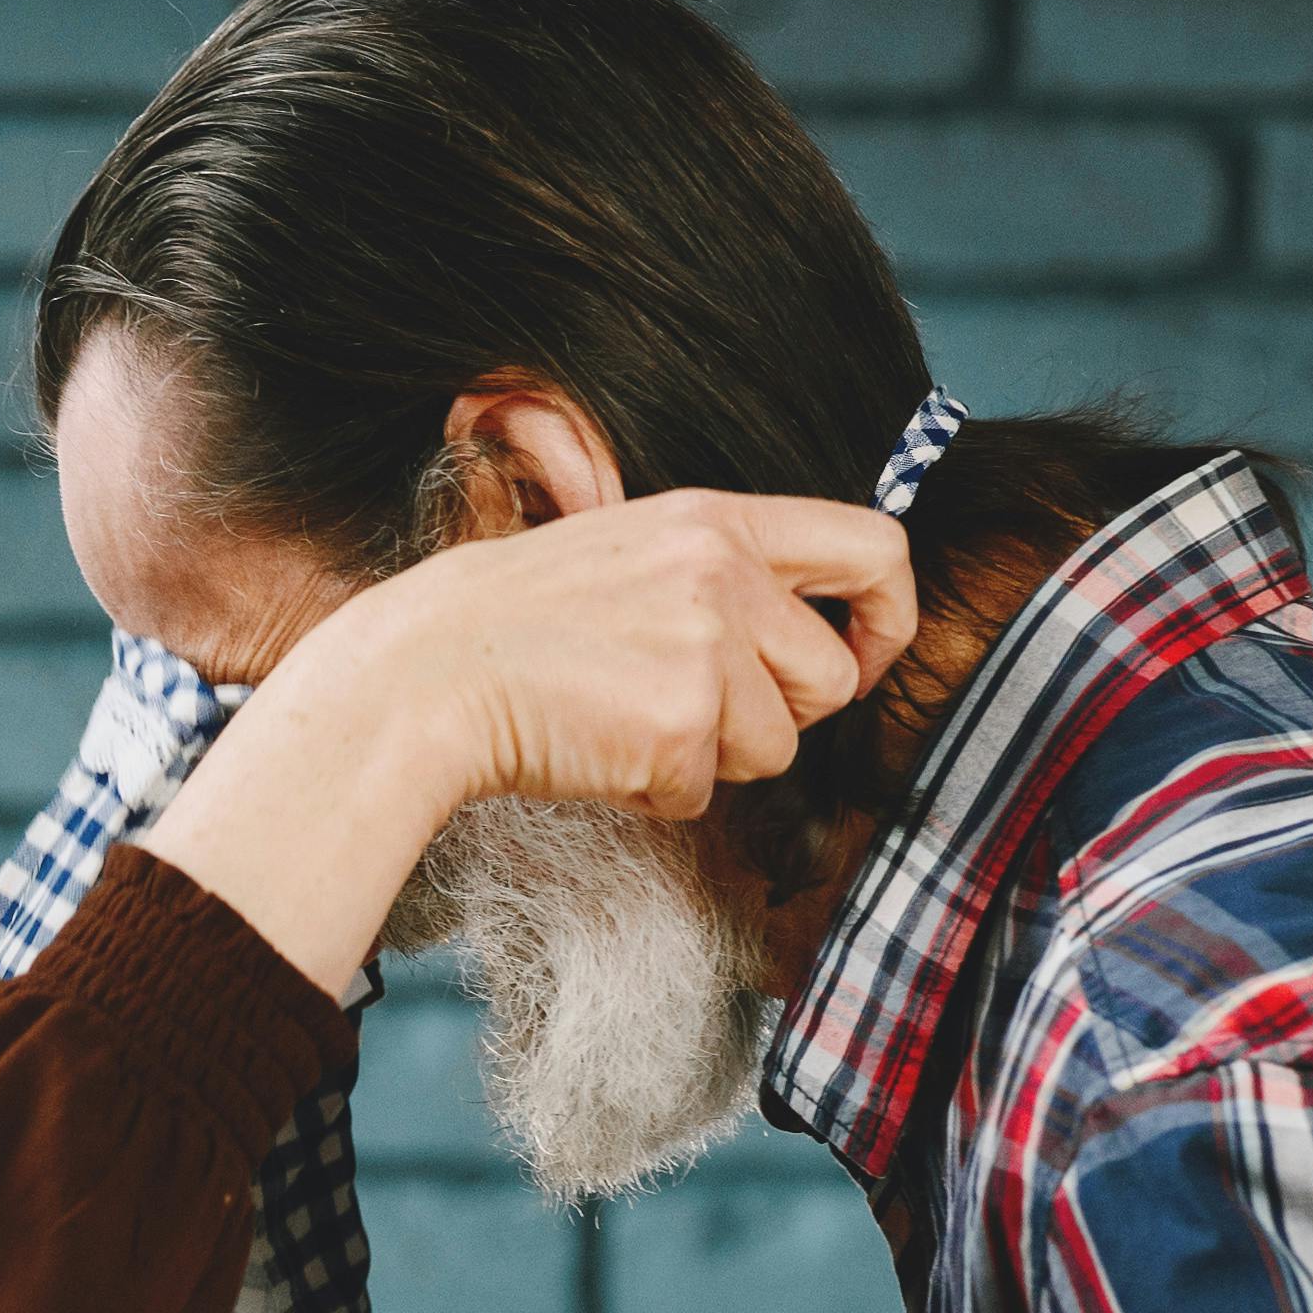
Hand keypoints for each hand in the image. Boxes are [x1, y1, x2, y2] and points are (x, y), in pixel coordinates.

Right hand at [142, 488, 917, 991]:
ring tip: (626, 719)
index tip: (855, 656)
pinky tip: (598, 748)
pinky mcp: (679, 727)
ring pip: (777, 748)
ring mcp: (704, 650)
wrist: (425, 674)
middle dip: (779, 714)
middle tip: (694, 709)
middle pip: (832, 677)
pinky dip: (657, 790)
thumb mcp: (630, 550)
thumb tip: (811, 638)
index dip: (887, 616)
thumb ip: (722, 575)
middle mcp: (723, 575)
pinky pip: (708, 790)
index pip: (876, 546)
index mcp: (718, 521)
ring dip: (712, 757)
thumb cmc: (518, 624)